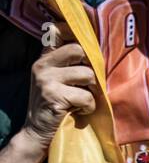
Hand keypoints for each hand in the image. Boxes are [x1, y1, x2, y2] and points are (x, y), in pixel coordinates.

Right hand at [21, 27, 96, 151]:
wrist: (38, 131)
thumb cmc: (57, 103)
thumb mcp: (59, 79)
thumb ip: (70, 62)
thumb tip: (97, 47)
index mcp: (45, 57)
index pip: (59, 31)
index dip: (76, 33)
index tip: (86, 45)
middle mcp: (42, 64)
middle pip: (79, 50)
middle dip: (91, 68)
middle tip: (87, 84)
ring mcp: (46, 79)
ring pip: (88, 74)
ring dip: (91, 91)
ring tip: (80, 99)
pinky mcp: (53, 95)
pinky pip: (87, 96)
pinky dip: (88, 106)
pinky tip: (78, 110)